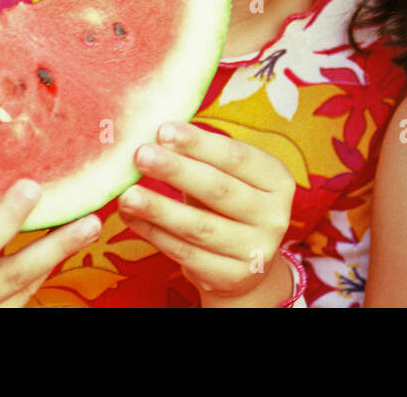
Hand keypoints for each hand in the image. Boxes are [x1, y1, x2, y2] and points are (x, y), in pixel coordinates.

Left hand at [117, 122, 296, 304]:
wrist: (246, 263)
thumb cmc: (230, 205)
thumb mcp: (229, 178)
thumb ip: (203, 159)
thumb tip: (158, 134)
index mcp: (278, 180)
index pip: (238, 157)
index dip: (200, 143)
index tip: (163, 130)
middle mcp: (274, 216)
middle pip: (220, 190)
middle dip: (177, 170)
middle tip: (141, 155)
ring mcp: (255, 250)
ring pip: (200, 226)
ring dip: (159, 208)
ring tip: (127, 194)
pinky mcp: (231, 277)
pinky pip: (186, 253)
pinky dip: (155, 234)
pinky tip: (132, 218)